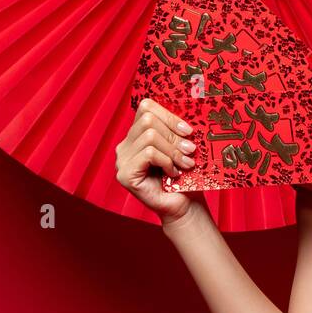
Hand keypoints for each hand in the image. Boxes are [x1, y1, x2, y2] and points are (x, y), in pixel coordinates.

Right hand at [115, 98, 204, 225]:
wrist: (183, 205)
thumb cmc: (184, 176)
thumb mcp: (181, 147)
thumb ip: (176, 130)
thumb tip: (188, 110)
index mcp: (137, 135)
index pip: (146, 108)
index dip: (168, 115)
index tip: (187, 130)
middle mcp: (125, 146)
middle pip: (148, 120)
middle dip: (173, 135)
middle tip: (189, 150)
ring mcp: (121, 160)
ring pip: (150, 137)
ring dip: (173, 150)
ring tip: (185, 164)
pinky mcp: (125, 174)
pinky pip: (149, 154)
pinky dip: (167, 161)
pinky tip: (173, 173)